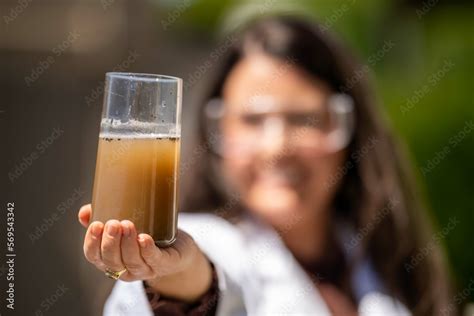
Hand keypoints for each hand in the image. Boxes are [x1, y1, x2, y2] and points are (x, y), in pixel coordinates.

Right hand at [78, 204, 211, 300]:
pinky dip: (147, 250)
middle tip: (113, 223)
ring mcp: (145, 269)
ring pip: (132, 261)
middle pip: (112, 261)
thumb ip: (104, 217)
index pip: (94, 256)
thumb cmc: (147, 234)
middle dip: (110, 243)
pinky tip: (144, 238)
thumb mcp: (125, 226)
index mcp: (111, 260)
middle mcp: (126, 268)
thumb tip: (84, 212)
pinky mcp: (164, 263)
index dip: (92, 243)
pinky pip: (153, 259)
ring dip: (128, 244)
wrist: (179, 249)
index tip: (95, 225)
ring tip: (128, 224)